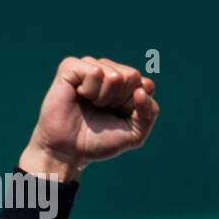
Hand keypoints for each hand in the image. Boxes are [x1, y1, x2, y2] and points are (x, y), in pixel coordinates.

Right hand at [19, 56, 158, 180]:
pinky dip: (90, 89)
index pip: (144, 84)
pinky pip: (94, 71)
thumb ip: (149, 112)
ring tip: (90, 104)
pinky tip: (79, 95)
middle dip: (119, 100)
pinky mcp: (70, 67)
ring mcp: (89, 67)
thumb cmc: (99, 141)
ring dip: (103, 98)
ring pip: (113, 74)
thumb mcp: (134, 134)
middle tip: (102, 110)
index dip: (133, 106)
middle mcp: (108, 71)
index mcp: (125, 84)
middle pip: (131, 76)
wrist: (69, 151)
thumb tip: (143, 87)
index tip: (118, 116)